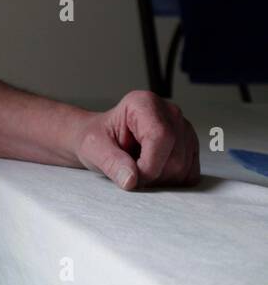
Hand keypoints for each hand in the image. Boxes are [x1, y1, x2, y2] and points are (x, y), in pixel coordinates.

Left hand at [73, 90, 200, 190]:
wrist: (102, 139)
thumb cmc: (97, 138)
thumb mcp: (93, 148)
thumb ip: (111, 162)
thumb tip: (131, 180)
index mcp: (143, 103)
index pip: (161, 137)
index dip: (149, 165)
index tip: (132, 177)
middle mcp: (169, 113)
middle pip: (175, 157)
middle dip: (152, 175)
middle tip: (129, 173)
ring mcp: (183, 129)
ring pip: (184, 168)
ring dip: (160, 180)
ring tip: (138, 168)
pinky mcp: (190, 146)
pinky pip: (190, 174)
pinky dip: (171, 181)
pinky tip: (152, 171)